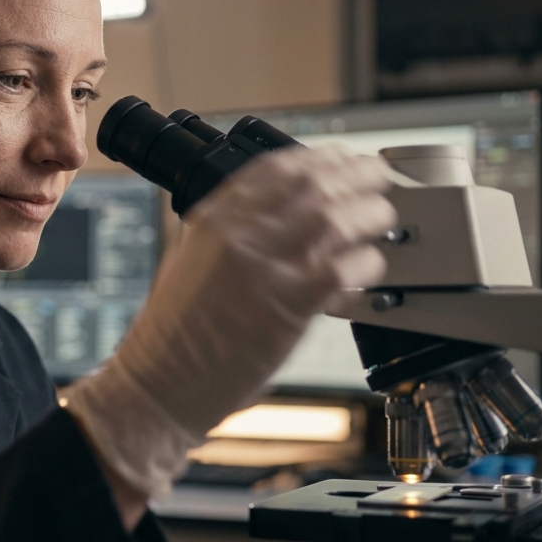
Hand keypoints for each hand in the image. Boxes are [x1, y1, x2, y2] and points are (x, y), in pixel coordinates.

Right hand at [64, 147, 396, 506]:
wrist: (159, 384)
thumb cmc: (172, 336)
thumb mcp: (190, 262)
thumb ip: (230, 234)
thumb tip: (280, 218)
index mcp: (211, 220)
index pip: (275, 168)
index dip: (319, 157)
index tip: (340, 158)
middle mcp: (238, 236)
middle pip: (313, 184)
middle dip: (355, 175)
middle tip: (377, 176)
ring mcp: (264, 269)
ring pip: (337, 220)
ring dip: (369, 213)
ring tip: (382, 215)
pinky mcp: (289, 307)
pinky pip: (345, 270)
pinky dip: (367, 264)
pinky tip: (371, 266)